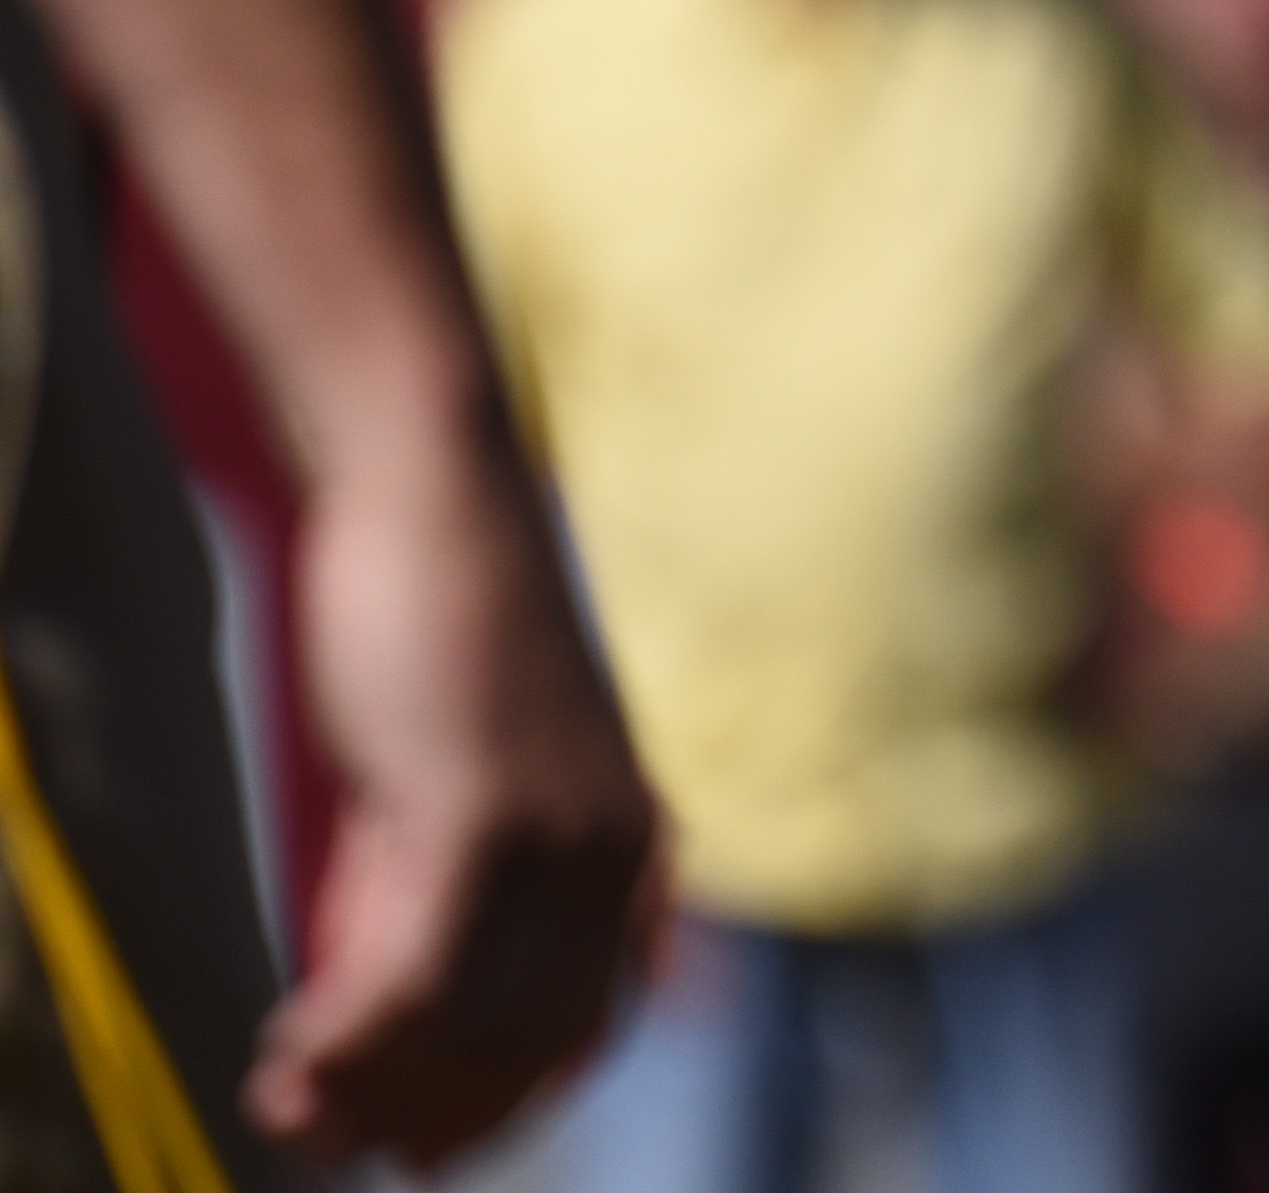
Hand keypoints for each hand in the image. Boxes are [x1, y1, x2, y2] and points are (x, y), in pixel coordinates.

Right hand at [249, 426, 656, 1160]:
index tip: (411, 1144)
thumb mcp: (439, 783)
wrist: (434, 493)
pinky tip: (287, 1056)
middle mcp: (619, 848)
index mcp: (632, 842)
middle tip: (319, 1136)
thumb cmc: (430, 624)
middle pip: (529, 1046)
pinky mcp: (483, 811)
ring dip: (367, 1088)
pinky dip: (346, 1039)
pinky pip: (415, 981)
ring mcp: (560, 833)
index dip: (497, 1101)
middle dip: (422, 1111)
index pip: (584, 1025)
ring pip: (467, 1028)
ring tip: (284, 1103)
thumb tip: (378, 1014)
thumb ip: (420, 888)